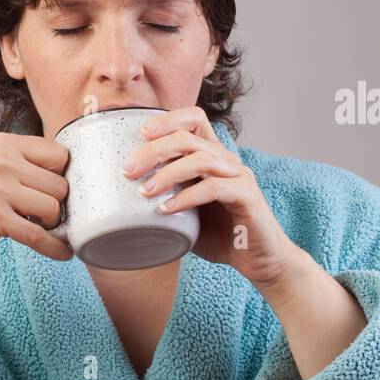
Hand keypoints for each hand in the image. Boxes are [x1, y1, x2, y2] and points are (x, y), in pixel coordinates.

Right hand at [0, 132, 73, 274]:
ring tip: (38, 230)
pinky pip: (40, 236)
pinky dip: (55, 248)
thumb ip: (22, 165)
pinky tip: (61, 253)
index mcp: (2, 144)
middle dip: (56, 206)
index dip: (62, 177)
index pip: (59, 154)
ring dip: (52, 226)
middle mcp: (0, 160)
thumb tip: (73, 177)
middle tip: (43, 219)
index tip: (54, 194)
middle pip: (60, 184)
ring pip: (53, 209)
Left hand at [121, 106, 301, 289]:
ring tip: (144, 192)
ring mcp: (239, 177)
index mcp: (213, 156)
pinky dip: (186, 197)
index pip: (193, 118)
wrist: (258, 260)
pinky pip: (213, 188)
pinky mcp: (247, 197)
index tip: (139, 134)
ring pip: (201, 159)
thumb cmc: (219, 236)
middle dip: (154, 150)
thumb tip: (121, 199)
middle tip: (129, 171)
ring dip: (167, 174)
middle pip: (188, 137)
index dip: (167, 120)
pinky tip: (166, 211)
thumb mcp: (184, 213)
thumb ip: (163, 199)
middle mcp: (227, 161)